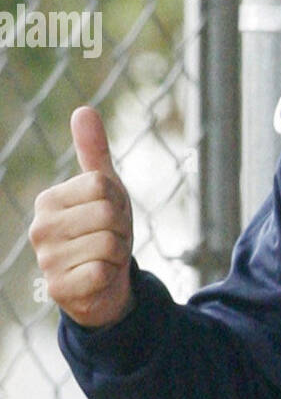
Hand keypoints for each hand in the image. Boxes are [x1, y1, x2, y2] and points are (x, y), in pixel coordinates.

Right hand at [29, 106, 134, 327]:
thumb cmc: (103, 231)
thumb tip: (83, 110)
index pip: (102, 185)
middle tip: (110, 239)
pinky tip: (98, 277)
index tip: (111, 215)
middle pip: (108, 213)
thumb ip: (94, 151)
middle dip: (122, 228)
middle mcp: (41, 228)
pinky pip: (102, 271)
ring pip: (109, 243)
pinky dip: (110, 275)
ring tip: (104, 258)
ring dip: (118, 254)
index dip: (119, 201)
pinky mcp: (59, 288)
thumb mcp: (105, 189)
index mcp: (49, 200)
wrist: (104, 283)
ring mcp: (46, 260)